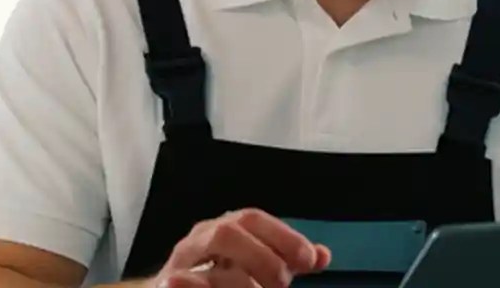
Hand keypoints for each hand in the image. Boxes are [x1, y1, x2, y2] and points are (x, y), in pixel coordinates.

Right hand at [152, 208, 331, 287]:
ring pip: (204, 269)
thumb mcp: (259, 266)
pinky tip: (193, 286)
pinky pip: (180, 286)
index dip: (283, 236)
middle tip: (281, 285)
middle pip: (227, 234)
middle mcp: (198, 242)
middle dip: (261, 259)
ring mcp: (177, 268)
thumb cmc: (222, 278)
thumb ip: (286, 260)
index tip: (309, 260)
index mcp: (224, 228)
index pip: (253, 219)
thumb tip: (322, 255)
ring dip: (239, 285)